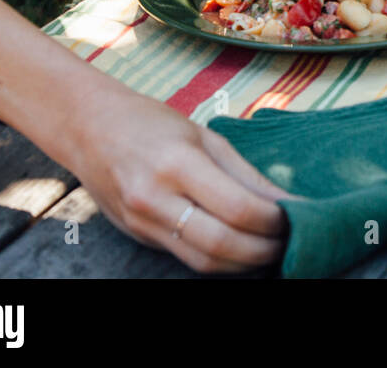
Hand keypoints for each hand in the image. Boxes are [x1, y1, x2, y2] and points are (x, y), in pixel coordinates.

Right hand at [62, 83, 289, 273]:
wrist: (88, 129)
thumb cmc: (152, 123)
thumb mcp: (205, 136)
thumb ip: (246, 173)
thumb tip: (287, 202)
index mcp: (178, 165)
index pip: (238, 208)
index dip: (275, 220)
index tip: (298, 215)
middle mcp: (156, 199)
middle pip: (222, 244)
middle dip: (265, 249)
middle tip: (292, 240)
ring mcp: (143, 223)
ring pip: (204, 262)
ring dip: (246, 263)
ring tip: (272, 249)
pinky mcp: (139, 237)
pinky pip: (187, 258)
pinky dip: (221, 260)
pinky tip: (242, 250)